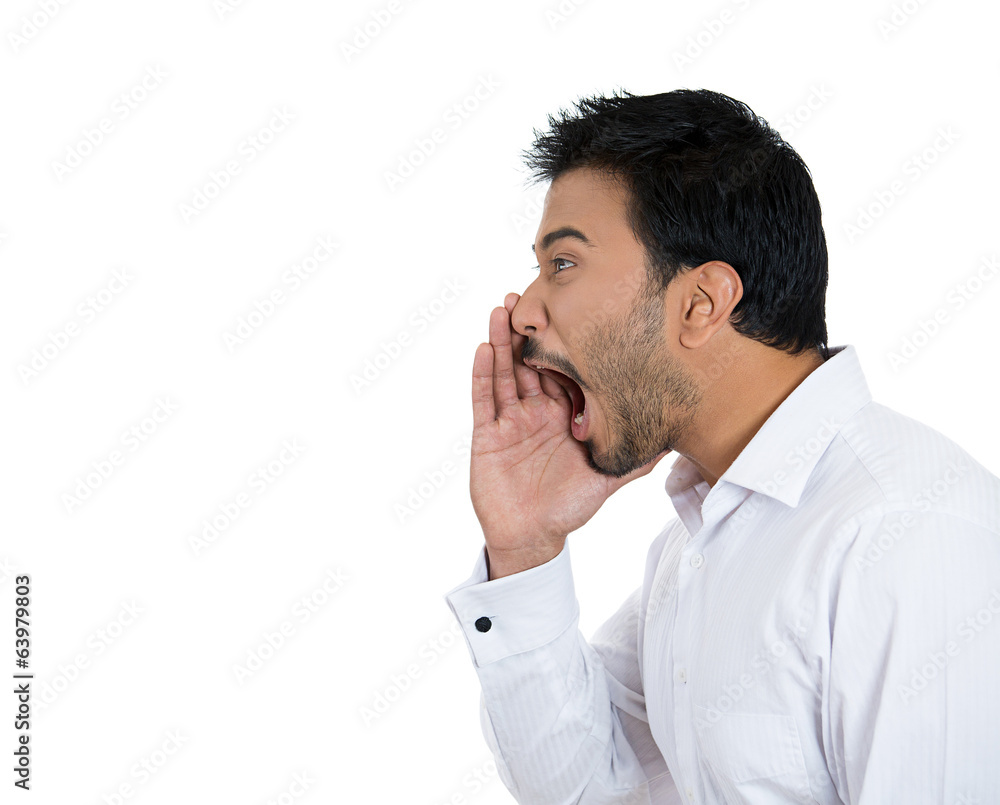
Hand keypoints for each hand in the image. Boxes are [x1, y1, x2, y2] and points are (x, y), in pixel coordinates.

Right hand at [470, 293, 669, 578]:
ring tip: (502, 308)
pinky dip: (483, 373)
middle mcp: (535, 411)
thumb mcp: (607, 475)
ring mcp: (510, 420)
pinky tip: (484, 347)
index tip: (569, 310)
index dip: (563, 342)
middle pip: (529, 362)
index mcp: (563, 414)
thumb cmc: (568, 505)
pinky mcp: (488, 434)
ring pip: (504, 372)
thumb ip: (636, 456)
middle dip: (527, 330)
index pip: (562, 370)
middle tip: (527, 292)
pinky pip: (484, 399)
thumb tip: (675, 438)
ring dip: (502, 340)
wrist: (533, 535)